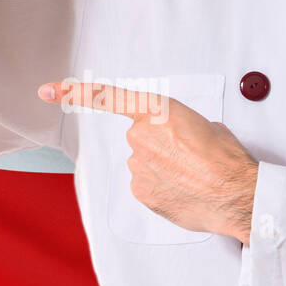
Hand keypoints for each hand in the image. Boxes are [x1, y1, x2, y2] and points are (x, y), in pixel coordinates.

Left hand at [38, 79, 259, 244]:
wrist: (237, 194)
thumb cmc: (227, 159)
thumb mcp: (206, 125)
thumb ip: (178, 124)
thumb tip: (175, 136)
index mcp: (158, 112)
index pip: (106, 98)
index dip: (74, 93)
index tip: (49, 91)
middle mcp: (140, 136)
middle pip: (140, 137)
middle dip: (161, 145)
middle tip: (189, 156)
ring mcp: (136, 165)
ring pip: (144, 162)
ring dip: (163, 167)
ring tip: (192, 175)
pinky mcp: (138, 191)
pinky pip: (146, 183)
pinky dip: (162, 186)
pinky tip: (183, 190)